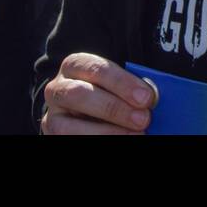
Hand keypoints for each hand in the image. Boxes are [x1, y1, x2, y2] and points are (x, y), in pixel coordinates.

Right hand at [41, 52, 156, 133]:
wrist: (86, 112)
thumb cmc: (109, 92)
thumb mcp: (117, 85)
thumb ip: (132, 88)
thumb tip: (154, 98)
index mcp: (76, 65)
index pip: (97, 69)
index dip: (122, 83)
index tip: (147, 97)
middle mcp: (58, 88)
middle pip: (80, 95)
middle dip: (114, 108)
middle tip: (143, 119)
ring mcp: (52, 115)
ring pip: (69, 126)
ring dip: (106, 132)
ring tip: (136, 135)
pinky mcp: (53, 135)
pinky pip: (71, 140)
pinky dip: (100, 140)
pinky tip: (122, 141)